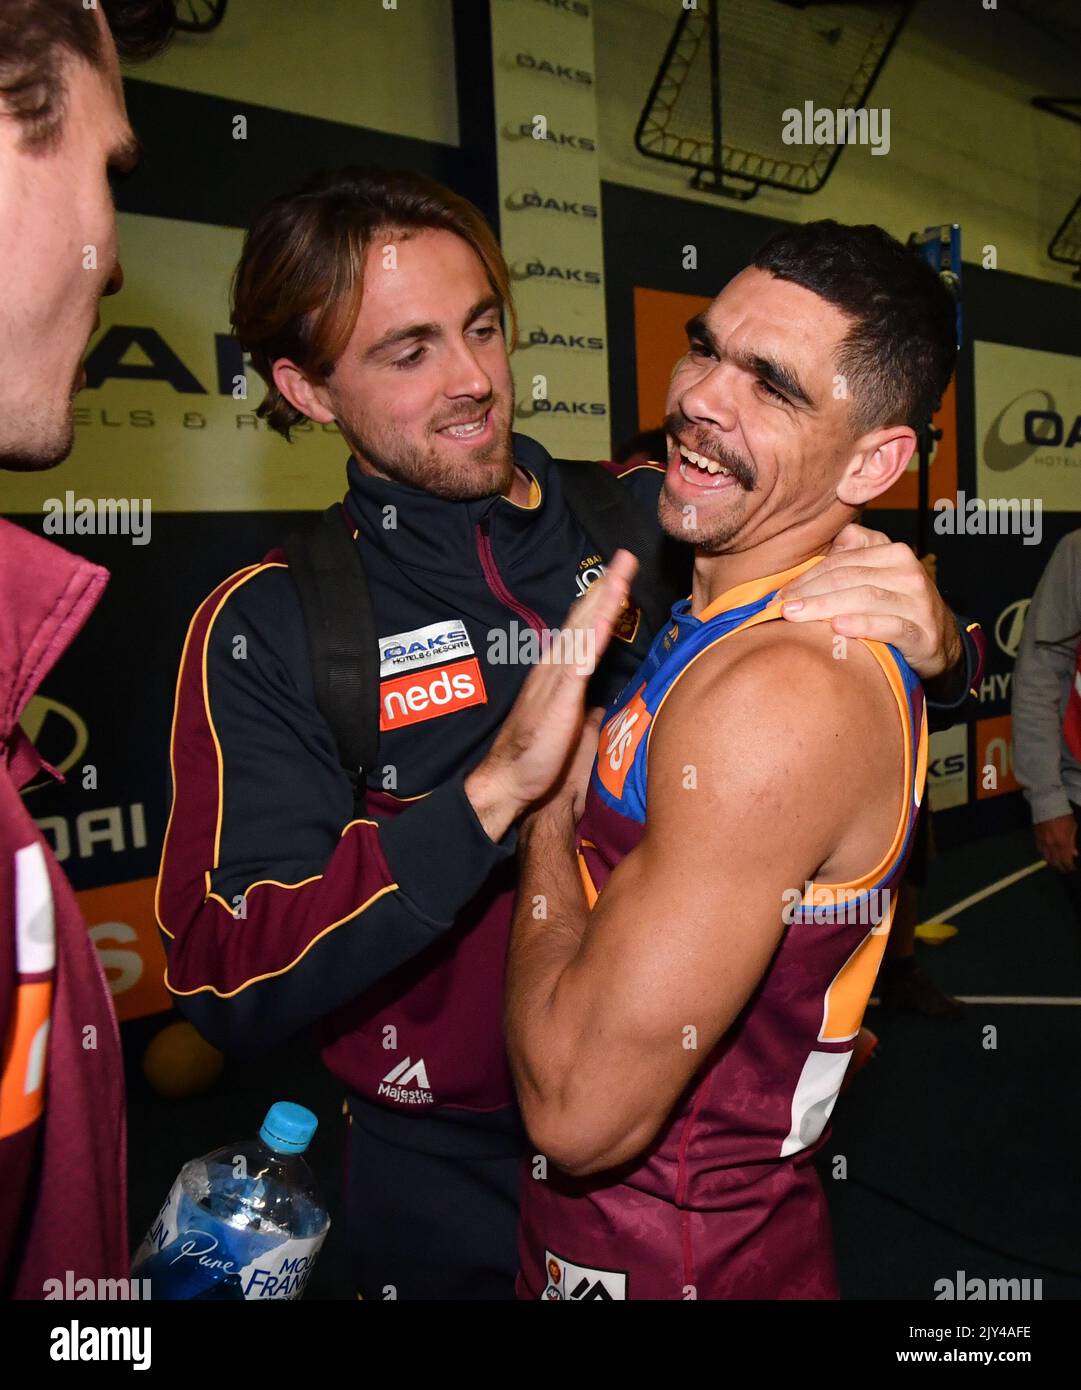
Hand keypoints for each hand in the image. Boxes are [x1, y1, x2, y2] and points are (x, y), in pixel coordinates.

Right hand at [466, 551, 637, 838]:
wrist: (510, 779)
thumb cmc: (538, 757)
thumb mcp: (570, 726)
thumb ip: (585, 710)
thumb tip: (601, 705)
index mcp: (558, 672)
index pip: (582, 628)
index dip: (600, 601)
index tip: (618, 575)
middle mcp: (555, 667)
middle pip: (582, 618)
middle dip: (605, 586)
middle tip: (624, 556)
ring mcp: (556, 679)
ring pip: (583, 632)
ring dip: (602, 601)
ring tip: (620, 573)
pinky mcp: (560, 697)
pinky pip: (580, 661)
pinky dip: (593, 636)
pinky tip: (606, 619)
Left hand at [777, 524, 959, 678]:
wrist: (940, 641)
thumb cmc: (896, 606)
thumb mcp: (878, 574)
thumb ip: (853, 554)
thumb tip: (826, 540)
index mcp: (892, 553)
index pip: (839, 562)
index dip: (805, 577)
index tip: (778, 595)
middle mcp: (907, 573)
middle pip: (848, 579)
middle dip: (809, 592)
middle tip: (779, 608)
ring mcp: (918, 603)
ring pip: (865, 599)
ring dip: (825, 606)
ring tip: (796, 616)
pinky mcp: (923, 634)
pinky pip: (891, 627)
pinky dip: (863, 626)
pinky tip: (838, 627)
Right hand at [1034, 814, 1077, 873]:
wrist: (1047, 804)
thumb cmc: (1063, 815)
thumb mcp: (1073, 827)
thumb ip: (1072, 842)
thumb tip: (1074, 854)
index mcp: (1062, 843)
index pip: (1066, 861)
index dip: (1070, 867)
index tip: (1073, 869)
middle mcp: (1052, 845)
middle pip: (1056, 862)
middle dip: (1061, 868)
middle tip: (1065, 870)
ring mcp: (1043, 842)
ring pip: (1046, 858)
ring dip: (1052, 863)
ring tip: (1057, 865)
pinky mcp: (1036, 837)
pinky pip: (1040, 850)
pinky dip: (1044, 855)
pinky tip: (1048, 855)